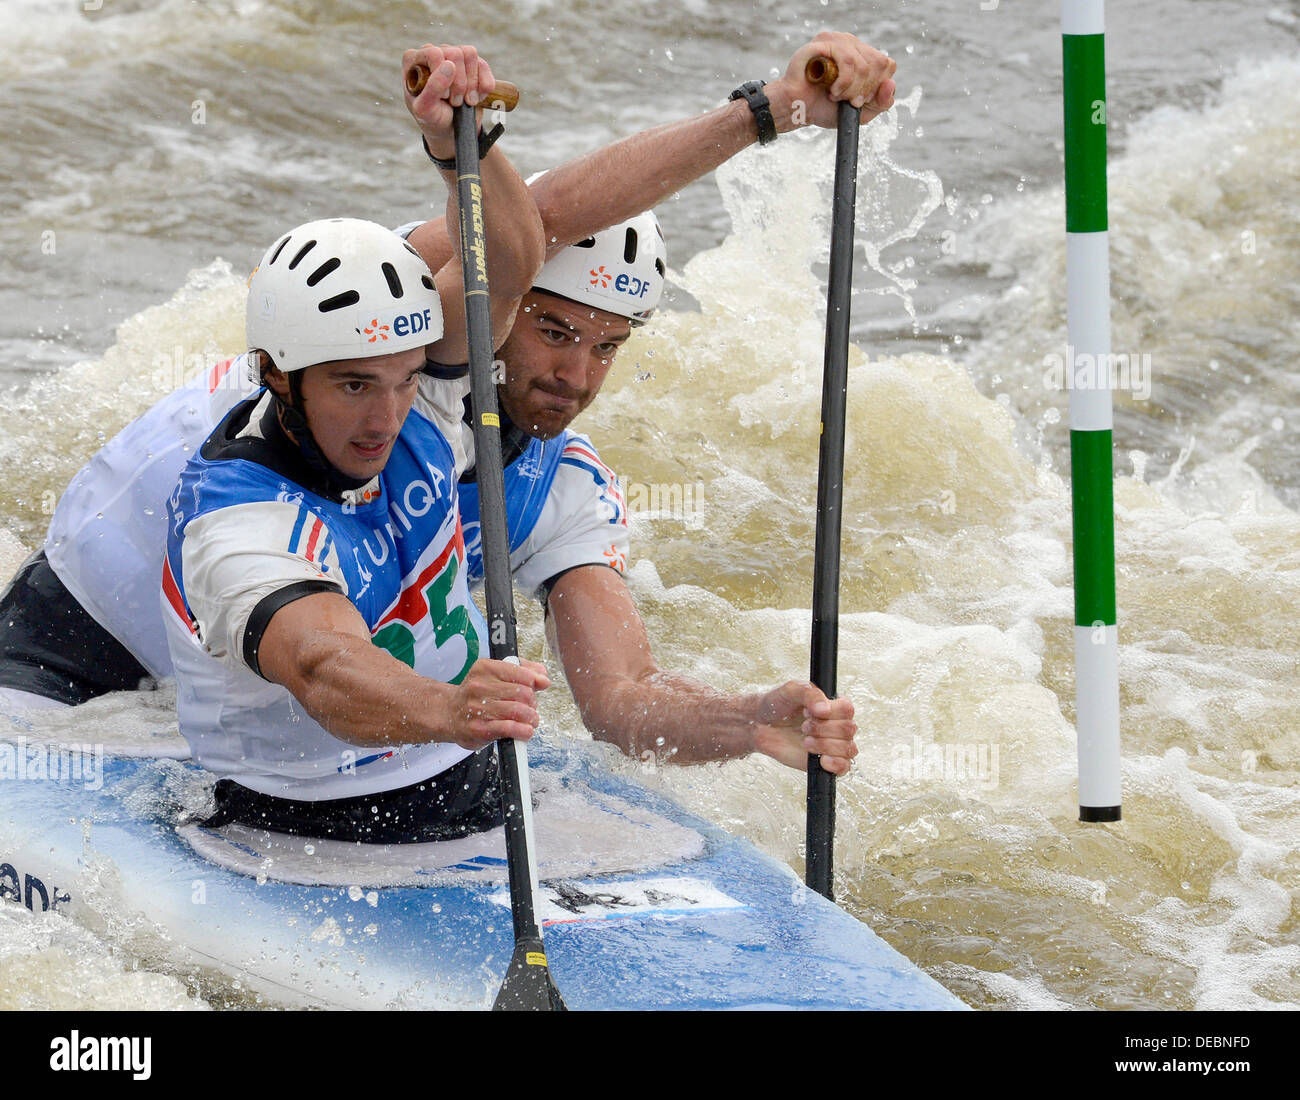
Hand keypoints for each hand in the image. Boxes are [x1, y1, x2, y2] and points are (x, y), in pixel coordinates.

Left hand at [402, 43, 496, 160]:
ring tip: (465, 101)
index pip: (434, 53)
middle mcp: (433, 53)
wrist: (451, 130)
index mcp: (414, 59)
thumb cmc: (433, 119)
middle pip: (455, 53)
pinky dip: (484, 86)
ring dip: (472, 84)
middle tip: (455, 102)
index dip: (443, 76)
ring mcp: (453, 56)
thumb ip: (432, 88)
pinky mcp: (471, 64)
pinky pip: (483, 66)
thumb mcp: (426, 110)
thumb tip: (449, 66)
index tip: (443, 96)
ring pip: (470, 55)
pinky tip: (475, 98)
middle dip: (459, 83)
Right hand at [449, 657, 549, 749]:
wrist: (450, 714)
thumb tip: (544, 678)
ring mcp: (477, 708)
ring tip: (529, 721)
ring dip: (531, 718)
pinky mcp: (479, 728)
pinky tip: (525, 731)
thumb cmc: (479, 695)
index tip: (534, 689)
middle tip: (530, 708)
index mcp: (485, 668)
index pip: (523, 673)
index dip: (534, 683)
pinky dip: (523, 731)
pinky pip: (509, 728)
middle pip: (524, 693)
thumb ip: (524, 671)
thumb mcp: (496, 675)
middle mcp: (479, 686)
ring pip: (519, 710)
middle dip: (533, 703)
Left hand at [751, 681, 857, 775]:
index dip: (830, 712)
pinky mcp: (825, 762)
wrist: (760, 725)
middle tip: (803, 726)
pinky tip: (822, 760)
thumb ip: (809, 693)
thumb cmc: (777, 705)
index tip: (808, 712)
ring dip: (825, 745)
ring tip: (805, 741)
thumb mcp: (791, 690)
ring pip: (848, 748)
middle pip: (848, 729)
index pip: (847, 709)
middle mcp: (836, 725)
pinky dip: (836, 764)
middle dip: (823, 728)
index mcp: (832, 705)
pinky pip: (845, 767)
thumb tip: (825, 709)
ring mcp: (833, 744)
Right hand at [766, 31, 896, 132]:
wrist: (798, 110)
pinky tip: (831, 90)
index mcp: (864, 57)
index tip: (859, 100)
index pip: (887, 65)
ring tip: (835, 96)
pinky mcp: (824, 41)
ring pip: (863, 64)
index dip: (876, 87)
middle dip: (863, 90)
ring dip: (850, 88)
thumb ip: (882, 103)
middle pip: (878, 65)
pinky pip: (847, 59)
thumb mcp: (861, 113)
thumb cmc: (825, 108)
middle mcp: (853, 45)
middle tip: (846, 100)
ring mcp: (838, 40)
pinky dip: (843, 81)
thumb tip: (891, 84)